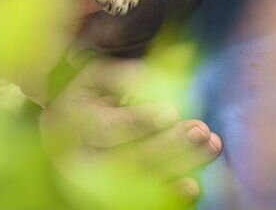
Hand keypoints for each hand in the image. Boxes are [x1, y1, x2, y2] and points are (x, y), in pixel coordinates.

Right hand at [40, 57, 221, 205]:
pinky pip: (142, 201)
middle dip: (169, 144)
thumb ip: (121, 77)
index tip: (171, 112)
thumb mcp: (96, 78)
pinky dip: (170, 195)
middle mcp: (79, 161)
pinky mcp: (110, 197)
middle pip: (128, 159)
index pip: (106, 129)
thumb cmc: (88, 96)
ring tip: (211, 145)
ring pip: (141, 182)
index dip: (139, 121)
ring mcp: (95, 185)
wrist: (64, 130)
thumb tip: (151, 82)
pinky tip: (194, 186)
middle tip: (201, 129)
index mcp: (68, 125)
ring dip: (181, 165)